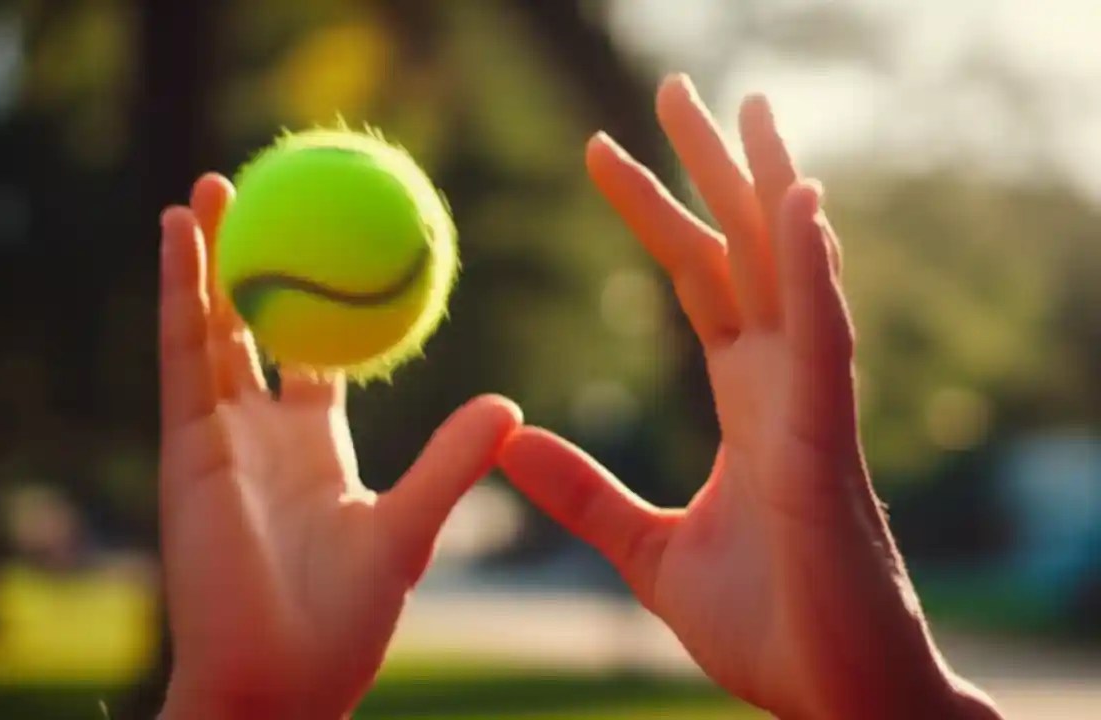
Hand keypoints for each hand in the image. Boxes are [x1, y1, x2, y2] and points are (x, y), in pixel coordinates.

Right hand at [155, 175, 520, 718]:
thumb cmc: (345, 620)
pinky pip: (184, 352)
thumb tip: (511, 405)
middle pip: (259, 325)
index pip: (319, 354)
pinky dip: (180, 291)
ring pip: (213, 326)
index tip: (339, 244)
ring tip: (217, 186)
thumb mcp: (410, 528)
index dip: (326, 299)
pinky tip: (184, 232)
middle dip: (263, 261)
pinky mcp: (187, 442)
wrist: (274, 677)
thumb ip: (450, 463)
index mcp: (316, 447)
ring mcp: (220, 433)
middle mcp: (263, 432)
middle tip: (276, 190)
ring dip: (213, 258)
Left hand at [499, 76, 1000, 719]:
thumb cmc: (768, 626)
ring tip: (749, 110)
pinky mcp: (827, 445)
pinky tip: (800, 203)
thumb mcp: (648, 552)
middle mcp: (784, 387)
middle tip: (678, 90)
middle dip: (711, 169)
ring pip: (789, 274)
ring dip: (767, 187)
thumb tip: (509, 441)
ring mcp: (811, 408)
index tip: (605, 153)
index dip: (657, 215)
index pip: (696, 282)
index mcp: (746, 403)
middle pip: (743, 253)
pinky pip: (824, 339)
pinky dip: (812, 270)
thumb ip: (584, 494)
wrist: (834, 700)